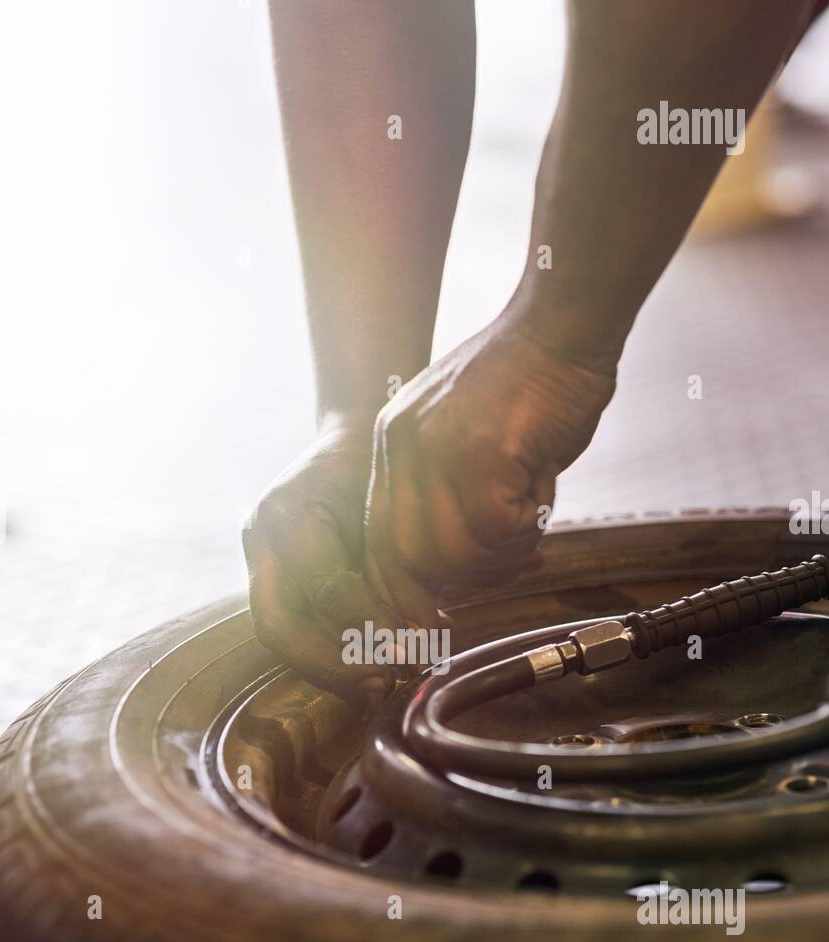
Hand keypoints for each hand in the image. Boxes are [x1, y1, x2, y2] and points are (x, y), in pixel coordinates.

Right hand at [243, 412, 403, 705]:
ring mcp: (255, 561)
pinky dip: (328, 656)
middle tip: (385, 680)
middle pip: (279, 626)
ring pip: (279, 635)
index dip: (369, 625)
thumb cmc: (378, 469)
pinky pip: (290, 629)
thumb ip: (400, 566)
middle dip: (332, 664)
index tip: (410, 647)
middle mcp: (260, 541)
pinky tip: (366, 671)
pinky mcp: (267, 579)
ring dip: (329, 669)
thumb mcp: (391, 508)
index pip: (324, 589)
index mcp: (289, 514)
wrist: (348, 443)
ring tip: (380, 683)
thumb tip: (424, 631)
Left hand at [363, 309, 615, 622]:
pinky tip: (543, 491)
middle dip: (462, 579)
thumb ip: (451, 493)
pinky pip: (497, 530)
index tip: (432, 616)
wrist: (564, 324)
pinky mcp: (481, 451)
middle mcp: (403, 445)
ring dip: (502, 554)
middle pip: (409, 557)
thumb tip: (453, 569)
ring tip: (533, 514)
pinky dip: (527, 529)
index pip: (379, 539)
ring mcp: (438, 448)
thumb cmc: (532, 384)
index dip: (406, 587)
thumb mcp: (468, 437)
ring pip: (454, 552)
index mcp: (393, 443)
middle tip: (512, 557)